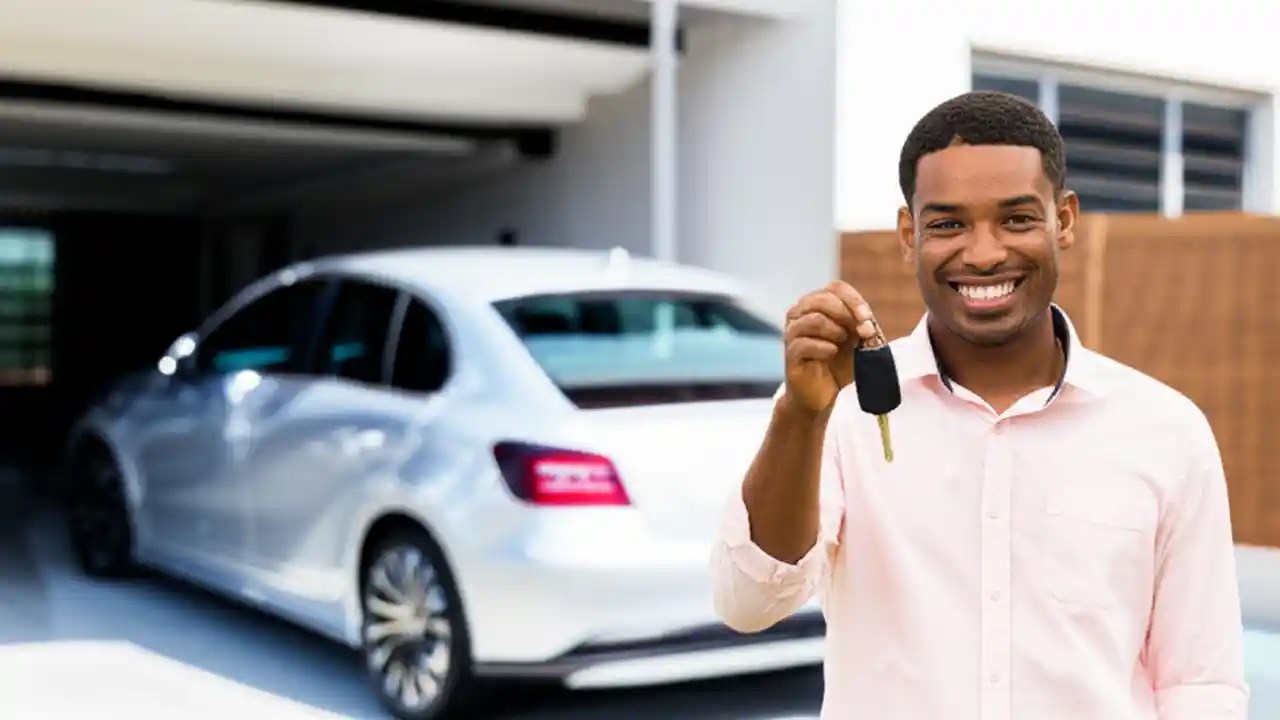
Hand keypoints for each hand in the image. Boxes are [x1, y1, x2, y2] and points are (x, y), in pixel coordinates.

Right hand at [782, 281, 877, 412]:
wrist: (822, 395)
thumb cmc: (839, 364)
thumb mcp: (856, 341)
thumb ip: (861, 326)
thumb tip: (865, 322)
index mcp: (817, 305)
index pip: (835, 288)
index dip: (853, 300)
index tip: (867, 318)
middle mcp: (800, 314)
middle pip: (822, 299)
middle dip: (846, 314)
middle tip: (862, 333)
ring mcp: (792, 334)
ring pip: (814, 319)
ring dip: (835, 331)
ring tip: (842, 344)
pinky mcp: (790, 354)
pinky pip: (805, 343)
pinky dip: (825, 348)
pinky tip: (831, 354)